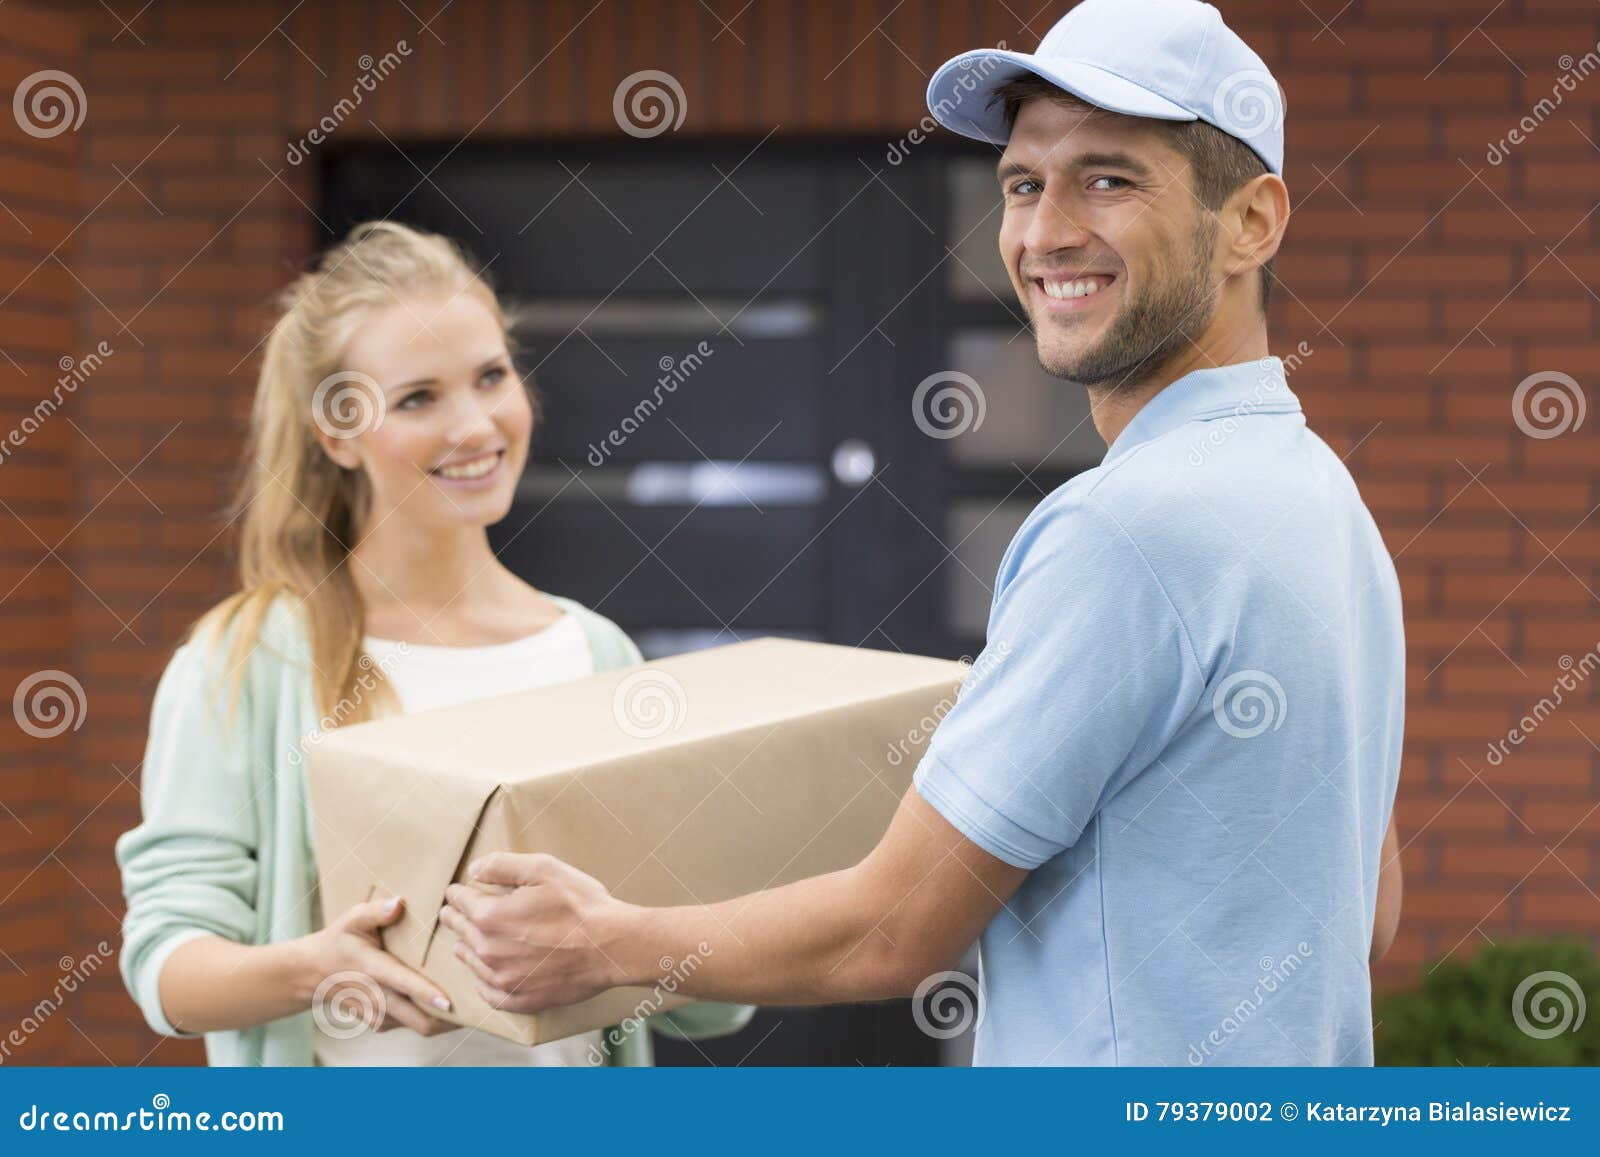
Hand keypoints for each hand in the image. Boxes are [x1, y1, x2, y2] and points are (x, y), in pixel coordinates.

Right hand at [303, 895, 456, 1035]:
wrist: (312, 973)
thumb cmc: (339, 940)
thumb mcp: (352, 919)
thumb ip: (376, 911)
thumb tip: (399, 902)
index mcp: (375, 969)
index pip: (404, 985)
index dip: (427, 995)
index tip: (451, 1003)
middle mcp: (378, 997)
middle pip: (419, 1020)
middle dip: (448, 1019)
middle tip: (477, 1006)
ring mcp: (378, 1014)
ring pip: (417, 1026)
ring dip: (440, 1019)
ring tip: (468, 1005)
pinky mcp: (379, 1023)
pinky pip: (407, 1026)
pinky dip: (425, 1019)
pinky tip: (442, 1005)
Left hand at [439, 853, 631, 1013]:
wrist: (611, 946)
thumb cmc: (581, 905)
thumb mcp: (543, 869)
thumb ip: (501, 865)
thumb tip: (473, 869)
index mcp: (490, 917)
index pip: (461, 902)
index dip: (457, 893)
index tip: (455, 891)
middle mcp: (489, 951)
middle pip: (461, 932)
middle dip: (455, 918)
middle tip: (451, 913)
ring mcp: (504, 979)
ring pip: (471, 962)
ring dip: (465, 948)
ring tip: (461, 943)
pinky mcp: (521, 998)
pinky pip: (489, 994)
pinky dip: (481, 983)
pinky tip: (483, 977)